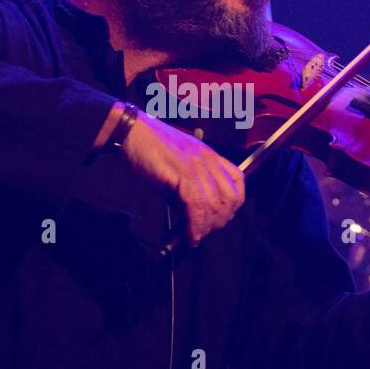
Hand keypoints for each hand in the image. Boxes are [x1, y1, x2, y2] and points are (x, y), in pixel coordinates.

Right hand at [119, 110, 244, 245]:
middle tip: (207, 231)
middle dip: (220, 220)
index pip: (238, 180)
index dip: (235, 203)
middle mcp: (206, 160)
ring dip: (206, 227)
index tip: (224, 216)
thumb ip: (188, 188)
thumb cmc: (149, 147)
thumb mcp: (177, 166)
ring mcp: (195, 167)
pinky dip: (194, 225)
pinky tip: (189, 234)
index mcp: (208, 155)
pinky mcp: (181, 175)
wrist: (131, 132)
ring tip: (195, 236)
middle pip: (229, 197)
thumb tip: (191, 216)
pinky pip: (196, 206)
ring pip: (214, 205)